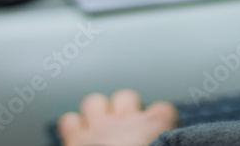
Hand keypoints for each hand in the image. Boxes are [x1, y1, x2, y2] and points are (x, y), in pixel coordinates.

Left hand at [59, 89, 177, 145]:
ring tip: (101, 130)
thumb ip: (167, 142)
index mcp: (153, 125)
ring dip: (97, 114)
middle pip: (127, 97)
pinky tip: (78, 137)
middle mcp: (126, 119)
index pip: (164, 110)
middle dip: (126, 109)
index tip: (163, 133)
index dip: (163, 120)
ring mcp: (99, 126)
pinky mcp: (76, 138)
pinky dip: (73, 127)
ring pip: (95, 102)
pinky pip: (69, 120)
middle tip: (128, 130)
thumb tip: (169, 143)